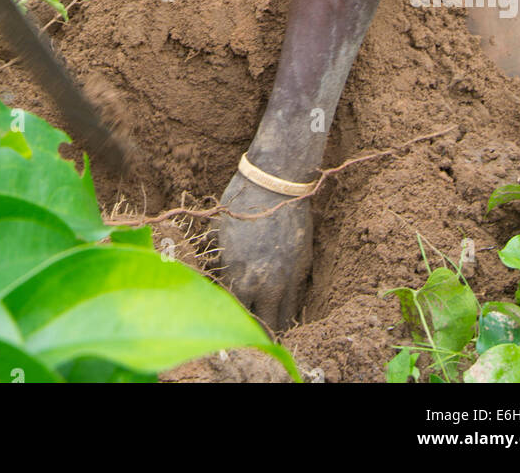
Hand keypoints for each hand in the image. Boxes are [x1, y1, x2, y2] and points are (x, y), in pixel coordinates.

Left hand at [216, 170, 312, 331]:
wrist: (276, 184)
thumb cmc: (242, 205)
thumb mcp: (221, 236)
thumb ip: (222, 265)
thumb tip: (216, 280)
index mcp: (241, 278)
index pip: (235, 317)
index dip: (230, 323)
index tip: (226, 326)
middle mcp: (266, 285)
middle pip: (262, 326)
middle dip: (255, 333)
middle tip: (248, 335)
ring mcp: (288, 278)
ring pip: (283, 319)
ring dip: (274, 325)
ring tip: (266, 330)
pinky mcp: (303, 268)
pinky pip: (296, 301)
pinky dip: (288, 309)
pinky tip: (280, 310)